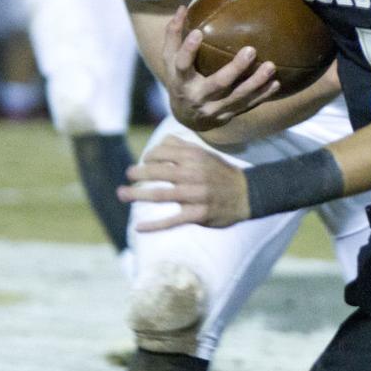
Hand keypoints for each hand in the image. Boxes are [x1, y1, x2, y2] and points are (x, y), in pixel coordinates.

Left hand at [118, 135, 249, 230]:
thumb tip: (161, 142)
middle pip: (156, 173)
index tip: (144, 162)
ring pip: (160, 195)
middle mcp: (193, 174)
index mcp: (194, 157)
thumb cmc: (221, 173)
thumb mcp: (206, 154)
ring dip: (137, 195)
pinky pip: (172, 221)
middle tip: (128, 176)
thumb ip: (183, 147)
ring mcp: (196, 195)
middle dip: (137, 174)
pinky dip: (154, 225)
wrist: (248, 194)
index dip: (148, 157)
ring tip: (122, 194)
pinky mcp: (198, 214)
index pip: (161, 153)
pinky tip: (138, 228)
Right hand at [162, 3, 279, 130]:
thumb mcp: (170, 60)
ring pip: (239, 96)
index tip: (198, 32)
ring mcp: (215, 108)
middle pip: (218, 83)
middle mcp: (198, 96)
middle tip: (251, 50)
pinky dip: (263, 95)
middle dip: (235, 69)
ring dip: (256, 82)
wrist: (187, 116)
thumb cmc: (180, 79)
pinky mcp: (229, 114)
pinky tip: (276, 83)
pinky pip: (249, 105)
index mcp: (181, 80)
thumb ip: (174, 35)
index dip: (189, 50)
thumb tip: (182, 7)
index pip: (182, 65)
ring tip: (271, 66)